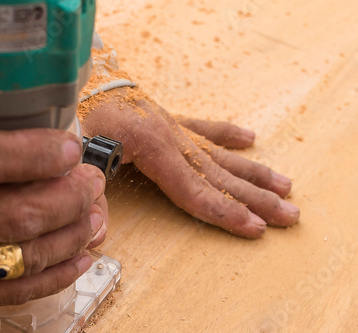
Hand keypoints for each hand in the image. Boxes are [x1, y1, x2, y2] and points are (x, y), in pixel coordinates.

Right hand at [0, 75, 107, 313]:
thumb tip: (20, 92)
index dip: (39, 155)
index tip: (71, 150)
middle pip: (17, 213)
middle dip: (70, 197)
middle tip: (91, 183)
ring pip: (23, 255)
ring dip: (72, 236)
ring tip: (94, 216)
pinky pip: (15, 292)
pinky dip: (57, 275)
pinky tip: (81, 257)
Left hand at [80, 88, 298, 238]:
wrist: (66, 74)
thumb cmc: (68, 114)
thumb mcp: (72, 154)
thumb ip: (87, 195)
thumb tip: (98, 234)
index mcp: (150, 146)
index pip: (194, 189)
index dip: (225, 212)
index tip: (254, 228)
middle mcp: (169, 135)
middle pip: (219, 174)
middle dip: (257, 198)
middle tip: (291, 216)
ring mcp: (169, 125)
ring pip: (219, 154)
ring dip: (254, 173)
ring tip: (286, 186)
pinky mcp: (162, 118)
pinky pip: (201, 126)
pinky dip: (226, 133)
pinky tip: (250, 138)